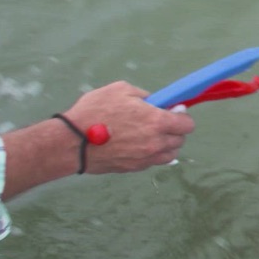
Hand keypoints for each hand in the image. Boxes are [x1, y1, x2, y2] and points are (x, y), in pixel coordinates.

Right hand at [61, 82, 195, 172]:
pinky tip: (138, 145)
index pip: (187, 124)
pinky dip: (152, 154)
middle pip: (180, 140)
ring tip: (150, 135)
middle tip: (160, 122)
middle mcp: (156, 143)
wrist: (71, 142)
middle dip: (174, 130)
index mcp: (157, 122)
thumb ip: (144, 95)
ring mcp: (145, 158)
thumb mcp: (120, 90)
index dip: (182, 116)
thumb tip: (156, 102)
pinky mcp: (133, 168)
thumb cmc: (94, 112)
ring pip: (170, 154)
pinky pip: (153, 162)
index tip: (174, 112)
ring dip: (166, 145)